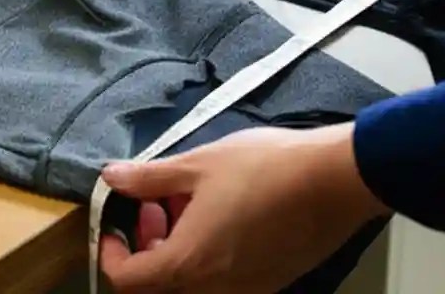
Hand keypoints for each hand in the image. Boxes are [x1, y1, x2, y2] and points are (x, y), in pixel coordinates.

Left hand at [99, 124, 388, 293]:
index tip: (117, 222)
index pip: (127, 278)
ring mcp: (245, 289)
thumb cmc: (263, 168)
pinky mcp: (270, 283)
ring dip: (179, 251)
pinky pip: (224, 280)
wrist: (334, 180)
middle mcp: (215, 288)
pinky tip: (224, 215)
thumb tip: (110, 177)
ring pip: (193, 283)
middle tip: (158, 205)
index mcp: (188, 264)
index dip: (112, 251)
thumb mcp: (197, 165)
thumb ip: (148, 178)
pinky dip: (209, 256)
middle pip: (159, 286)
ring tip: (193, 204)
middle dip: (148, 248)